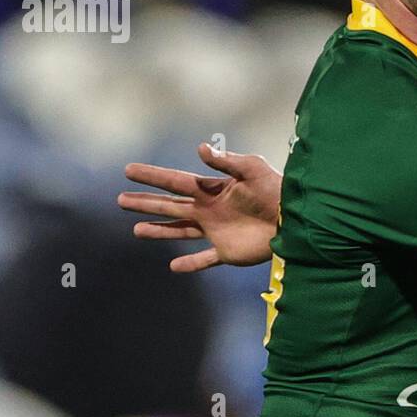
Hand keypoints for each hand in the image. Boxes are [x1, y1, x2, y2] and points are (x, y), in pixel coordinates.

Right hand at [118, 143, 282, 272]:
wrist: (296, 218)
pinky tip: (174, 267)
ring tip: (136, 230)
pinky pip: (204, 259)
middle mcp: (210, 210)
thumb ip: (225, 161)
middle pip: (170, 206)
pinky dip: (190, 264)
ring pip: (180, 231)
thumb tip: (199, 149)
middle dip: (146, 203)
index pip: (175, 181)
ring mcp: (216, 232)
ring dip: (159, 230)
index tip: (128, 170)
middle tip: (120, 200)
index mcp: (213, 190)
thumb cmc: (276, 189)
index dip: (152, 176)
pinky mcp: (227, 252)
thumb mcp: (252, 168)